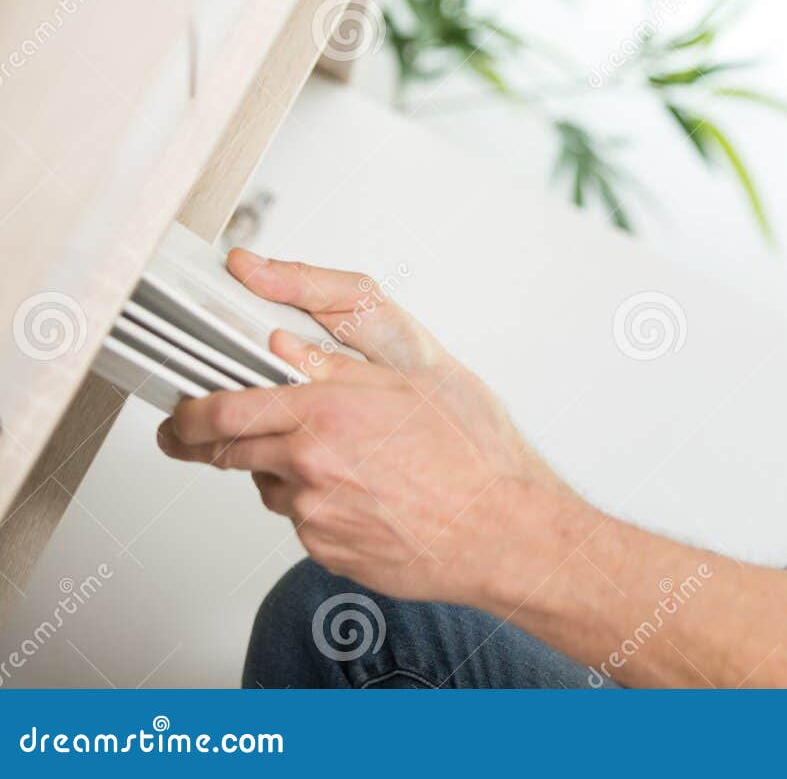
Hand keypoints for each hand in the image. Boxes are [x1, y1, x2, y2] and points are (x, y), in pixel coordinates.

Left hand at [158, 256, 576, 604]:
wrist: (497, 529)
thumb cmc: (469, 454)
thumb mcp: (411, 380)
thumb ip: (338, 359)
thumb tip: (283, 345)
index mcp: (327, 412)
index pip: (225, 410)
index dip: (190, 411)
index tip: (180, 411)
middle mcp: (311, 464)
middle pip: (224, 453)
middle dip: (199, 442)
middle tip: (192, 436)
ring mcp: (314, 513)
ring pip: (266, 486)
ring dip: (278, 471)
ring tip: (338, 463)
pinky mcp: (324, 549)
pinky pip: (300, 520)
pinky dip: (316, 505)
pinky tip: (362, 495)